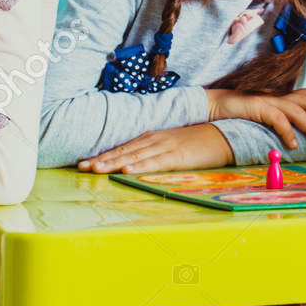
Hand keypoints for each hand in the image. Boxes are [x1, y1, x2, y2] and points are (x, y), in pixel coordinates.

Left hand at [78, 124, 233, 173]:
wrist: (224, 134)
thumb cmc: (198, 141)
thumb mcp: (172, 144)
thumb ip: (155, 151)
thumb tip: (136, 162)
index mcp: (152, 137)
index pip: (124, 148)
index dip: (104, 155)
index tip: (85, 163)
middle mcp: (155, 140)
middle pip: (124, 151)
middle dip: (102, 159)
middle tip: (81, 167)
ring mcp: (166, 148)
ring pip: (136, 157)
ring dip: (115, 163)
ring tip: (97, 169)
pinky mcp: (179, 157)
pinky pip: (157, 163)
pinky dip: (141, 167)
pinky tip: (128, 171)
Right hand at [205, 88, 305, 149]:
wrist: (215, 104)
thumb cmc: (239, 110)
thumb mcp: (262, 111)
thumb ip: (277, 115)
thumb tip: (292, 128)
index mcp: (279, 95)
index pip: (305, 92)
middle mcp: (276, 96)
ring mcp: (268, 100)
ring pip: (296, 111)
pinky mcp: (258, 107)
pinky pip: (277, 120)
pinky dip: (287, 132)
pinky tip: (293, 144)